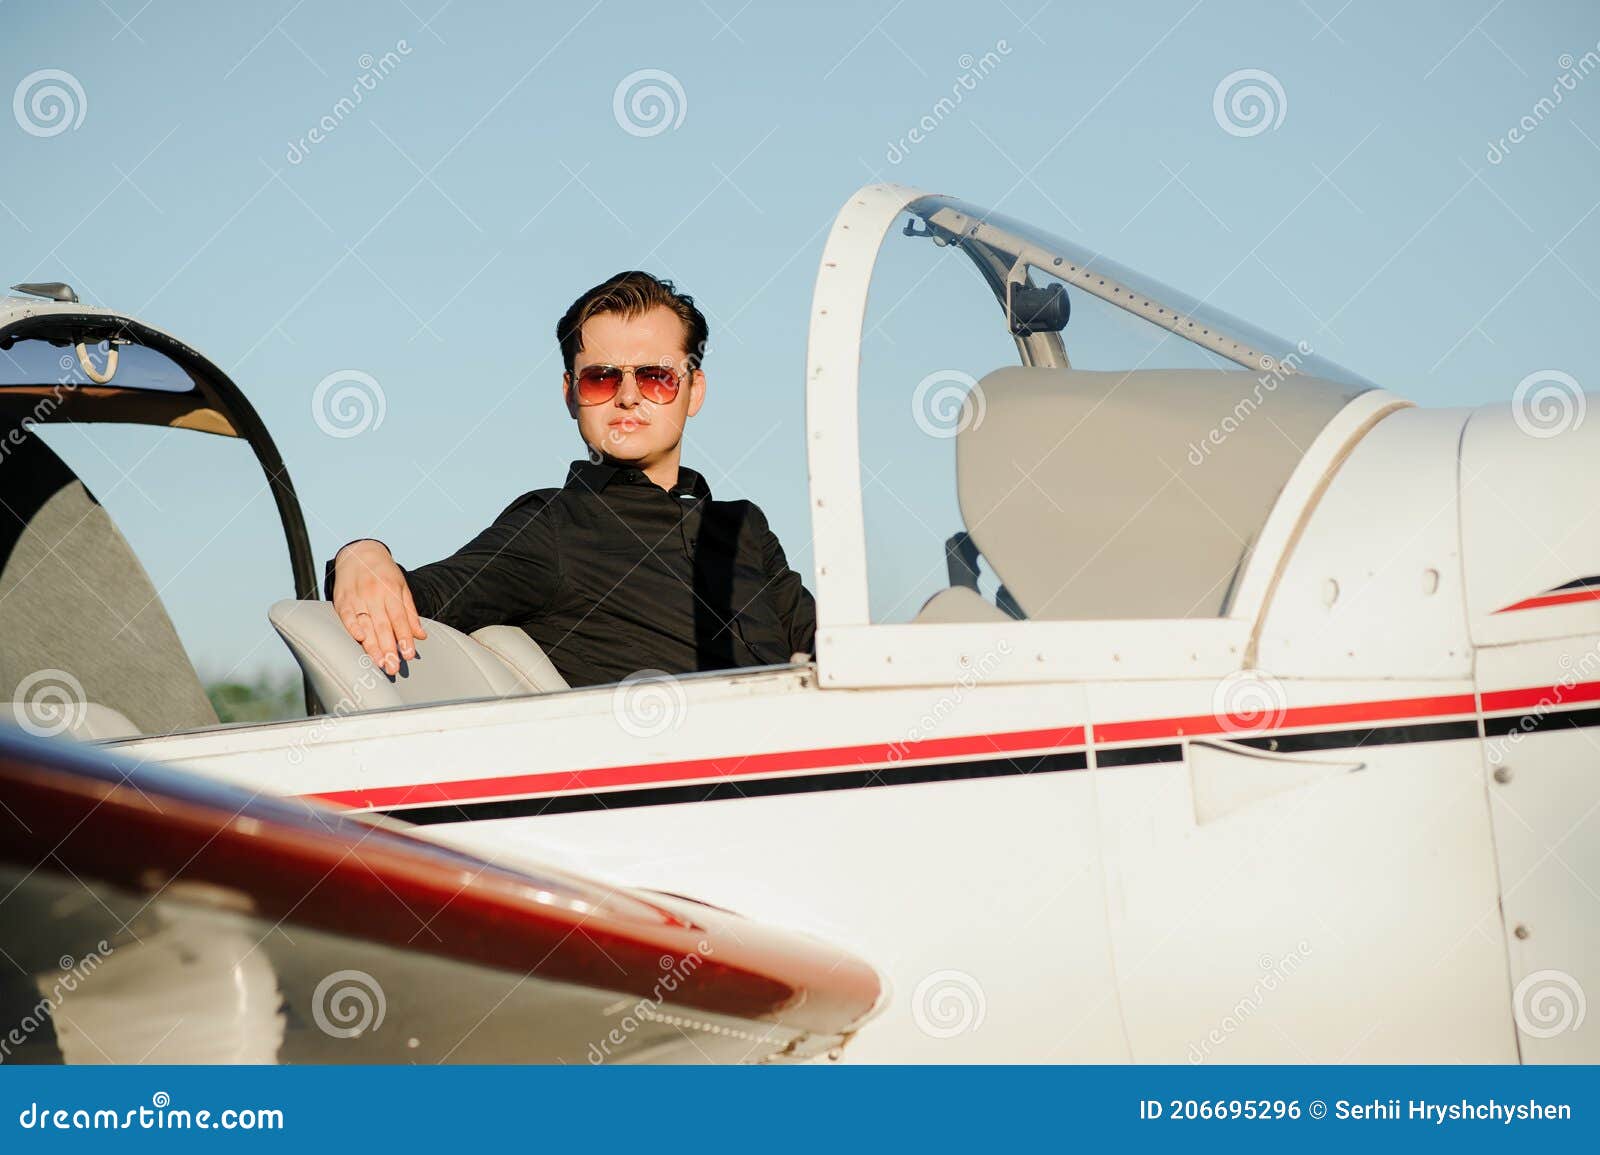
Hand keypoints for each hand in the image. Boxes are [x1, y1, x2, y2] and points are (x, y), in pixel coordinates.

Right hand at [331, 540, 426, 675]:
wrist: (360, 552)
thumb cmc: (384, 573)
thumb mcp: (402, 588)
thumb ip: (410, 613)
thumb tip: (421, 635)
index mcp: (391, 591)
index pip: (400, 618)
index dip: (404, 637)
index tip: (409, 654)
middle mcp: (374, 594)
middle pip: (383, 625)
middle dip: (389, 648)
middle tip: (394, 667)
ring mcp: (357, 596)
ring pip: (365, 624)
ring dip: (372, 645)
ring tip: (379, 662)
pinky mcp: (342, 599)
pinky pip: (346, 615)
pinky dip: (351, 626)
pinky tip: (358, 639)